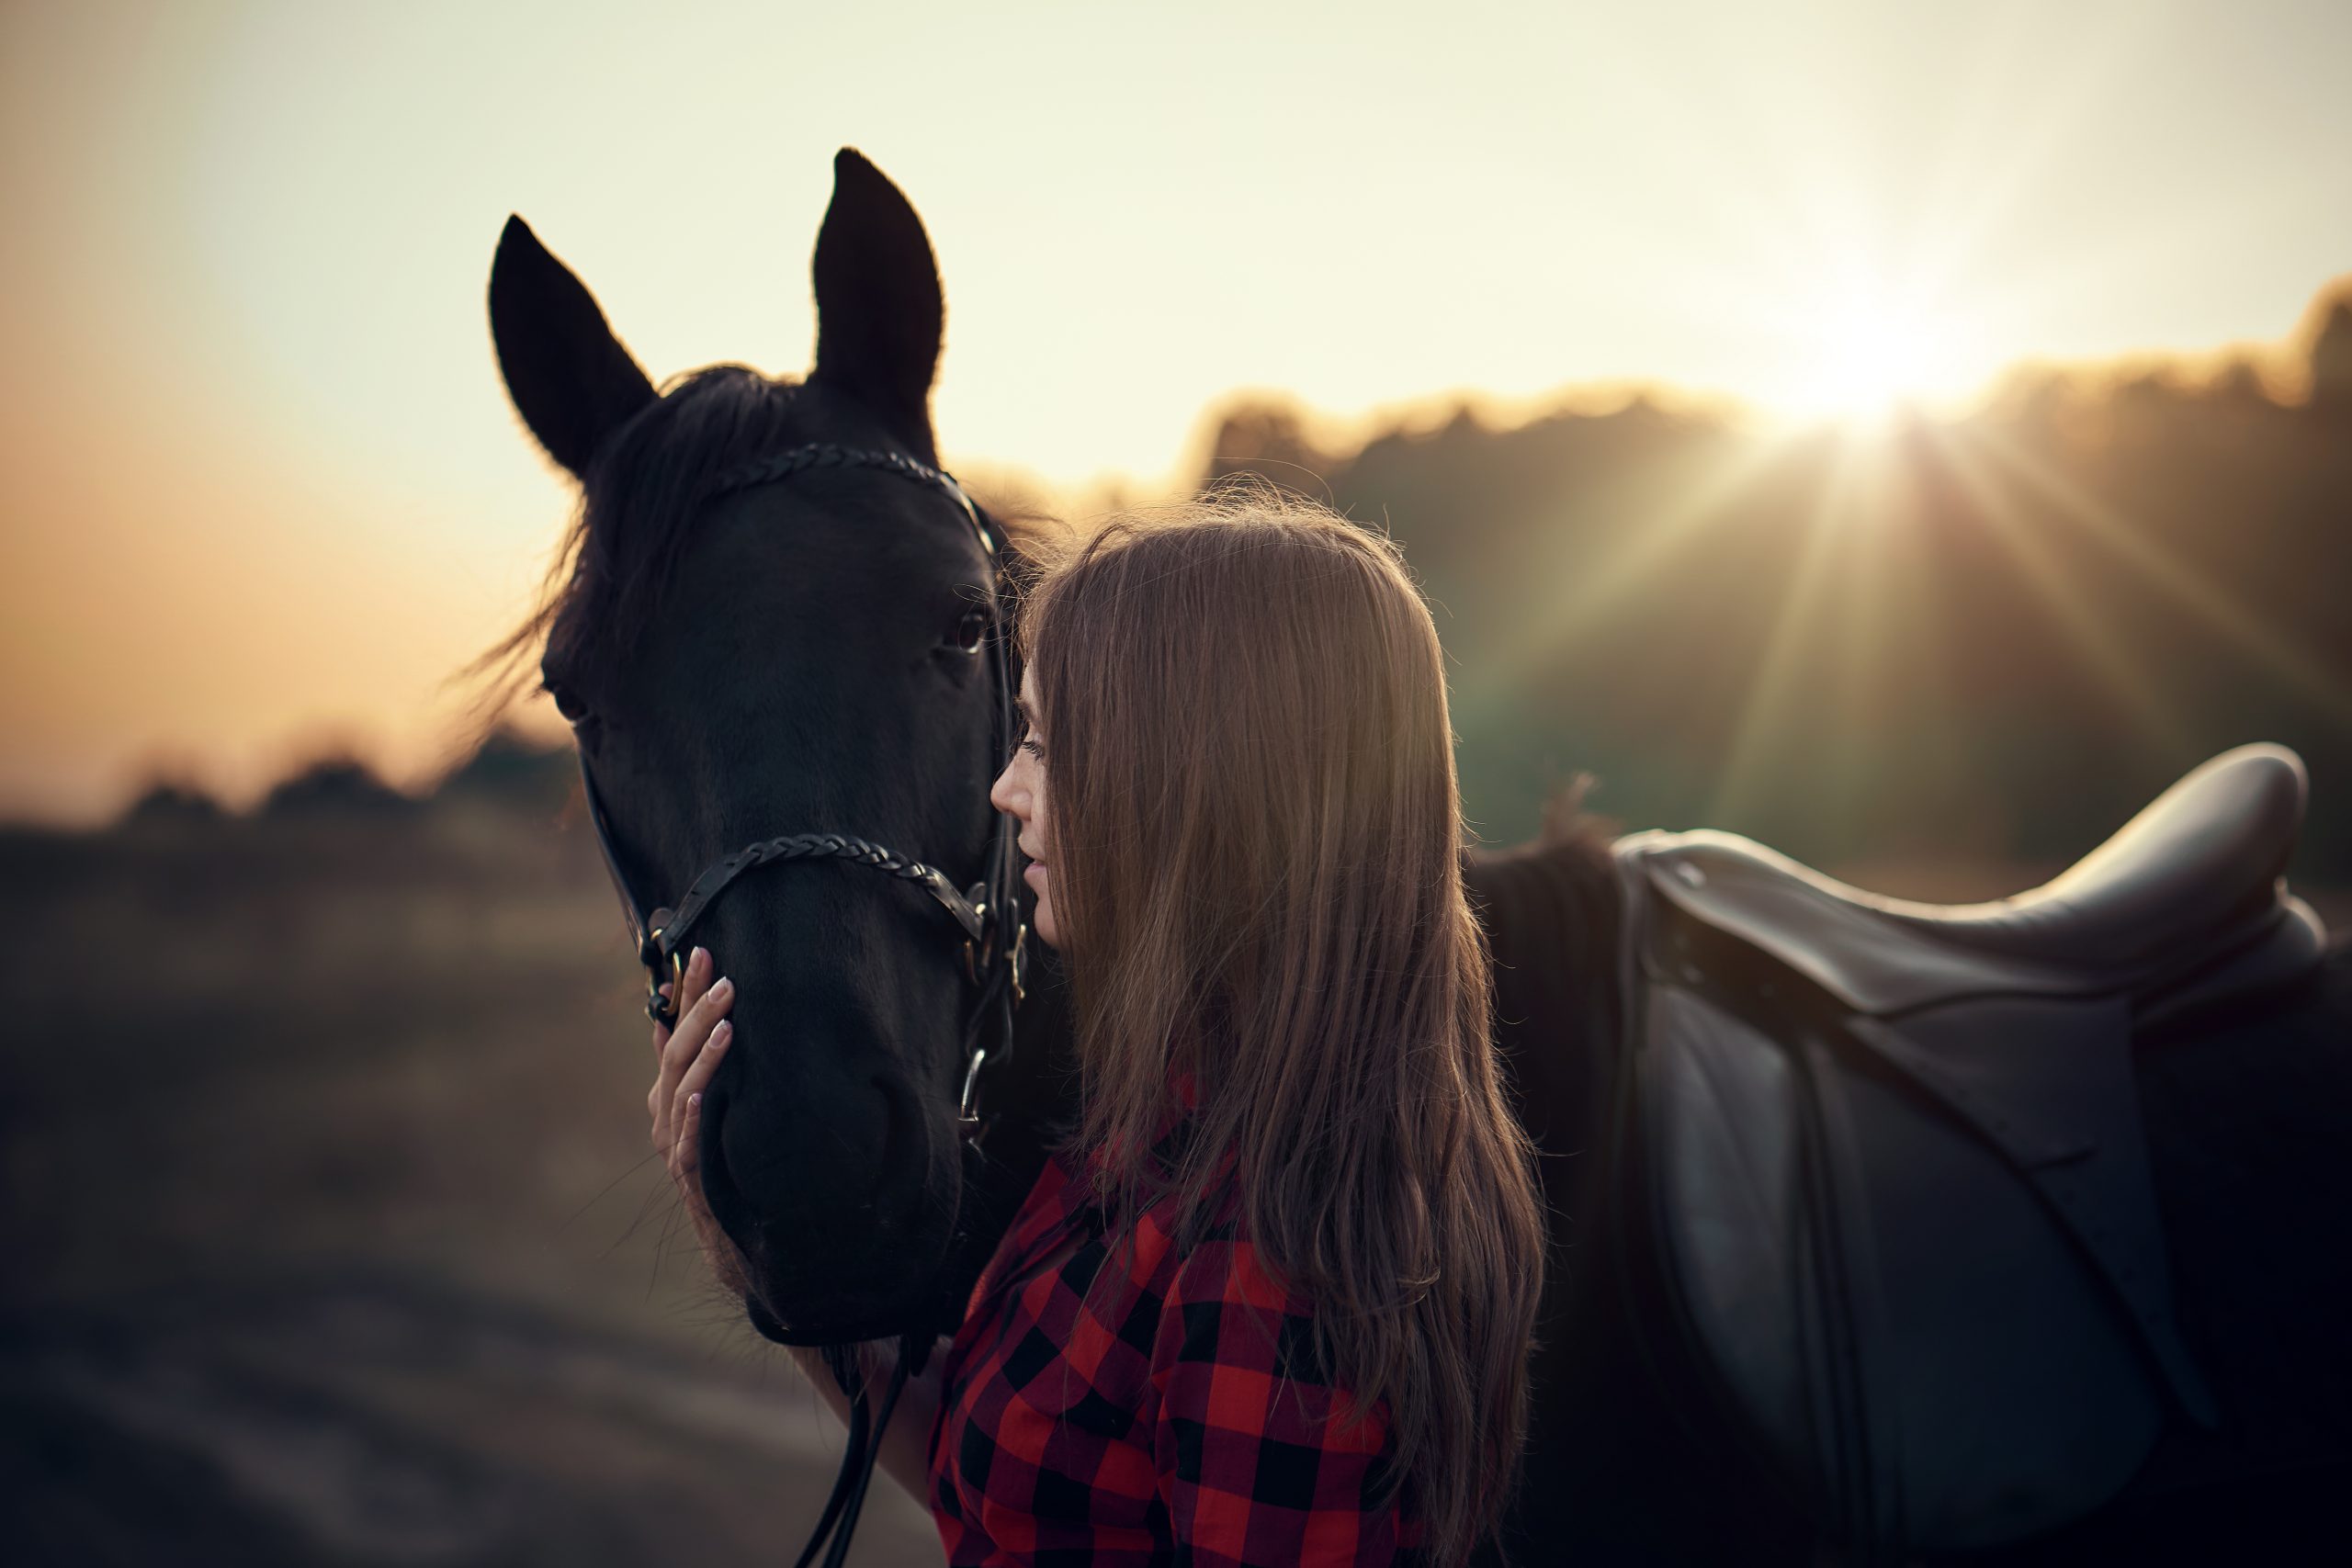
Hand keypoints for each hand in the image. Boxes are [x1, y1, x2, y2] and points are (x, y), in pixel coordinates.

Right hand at [649, 946, 750, 1296]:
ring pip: (683, 1091)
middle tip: (726, 981)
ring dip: (704, 1056)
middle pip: (677, 1054)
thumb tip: (677, 1019)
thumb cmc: (722, 1159)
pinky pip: (690, 1141)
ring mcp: (675, 1143)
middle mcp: (666, 1112)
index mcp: (669, 1091)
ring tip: (727, 1025)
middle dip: (698, 1014)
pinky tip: (703, 1094)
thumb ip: (691, 1065)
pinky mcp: (691, 1173)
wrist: (733, 1230)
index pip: (675, 1031)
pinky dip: (694, 1116)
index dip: (686, 993)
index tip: (703, 952)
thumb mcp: (706, 1105)